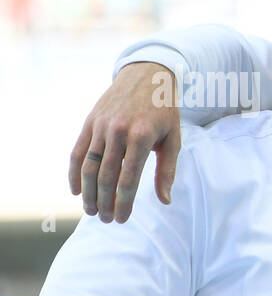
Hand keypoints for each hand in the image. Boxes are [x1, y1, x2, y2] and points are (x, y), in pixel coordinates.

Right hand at [69, 62, 182, 222]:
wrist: (147, 75)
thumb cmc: (164, 111)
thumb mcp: (174, 139)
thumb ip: (167, 171)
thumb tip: (165, 201)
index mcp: (142, 137)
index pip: (129, 179)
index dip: (124, 203)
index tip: (122, 219)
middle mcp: (118, 131)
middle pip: (105, 176)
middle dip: (104, 202)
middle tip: (106, 220)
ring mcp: (100, 126)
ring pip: (88, 166)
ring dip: (88, 192)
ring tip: (91, 211)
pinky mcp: (89, 122)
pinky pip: (77, 151)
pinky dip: (74, 173)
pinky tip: (76, 191)